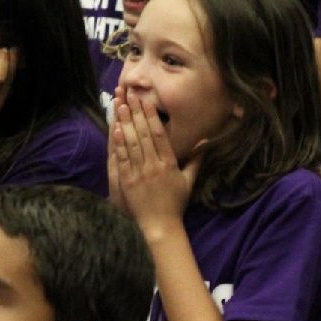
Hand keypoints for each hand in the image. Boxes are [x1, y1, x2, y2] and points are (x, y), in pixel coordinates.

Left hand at [108, 87, 197, 232]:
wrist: (161, 226)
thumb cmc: (175, 203)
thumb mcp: (189, 181)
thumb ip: (196, 160)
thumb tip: (204, 142)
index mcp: (169, 164)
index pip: (159, 135)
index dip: (152, 116)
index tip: (147, 100)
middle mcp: (154, 165)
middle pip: (143, 133)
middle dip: (136, 112)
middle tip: (130, 94)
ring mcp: (139, 172)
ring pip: (131, 142)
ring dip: (125, 122)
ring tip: (121, 104)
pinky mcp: (127, 180)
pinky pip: (122, 158)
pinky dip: (118, 142)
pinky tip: (115, 128)